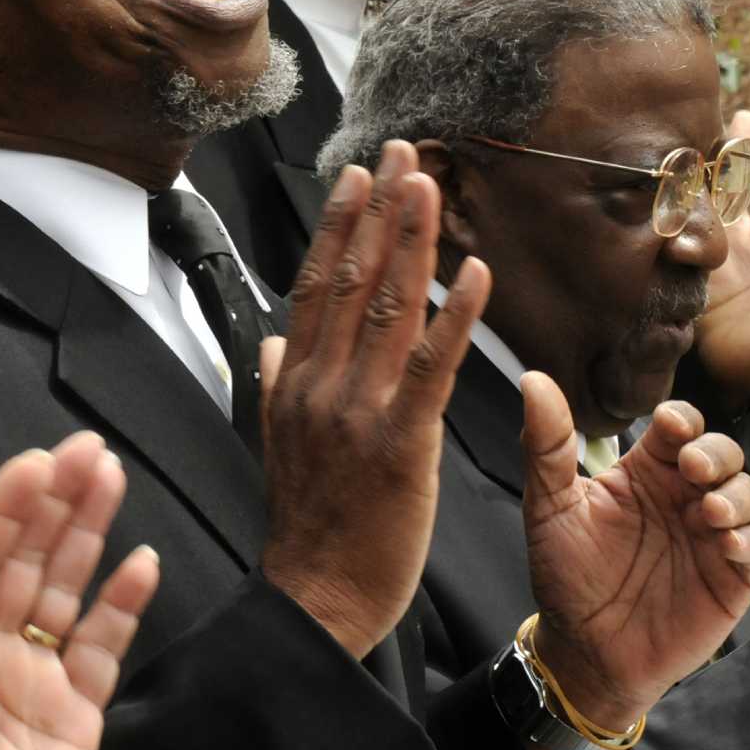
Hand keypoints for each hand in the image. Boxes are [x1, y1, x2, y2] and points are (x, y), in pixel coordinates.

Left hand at [0, 431, 158, 749]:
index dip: (5, 506)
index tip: (36, 462)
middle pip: (27, 554)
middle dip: (56, 499)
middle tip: (89, 448)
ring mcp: (36, 672)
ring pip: (66, 584)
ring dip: (88, 531)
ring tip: (112, 475)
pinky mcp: (76, 710)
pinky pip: (103, 645)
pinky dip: (123, 605)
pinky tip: (140, 562)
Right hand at [258, 140, 489, 659]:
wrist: (315, 597)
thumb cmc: (309, 528)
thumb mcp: (276, 446)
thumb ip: (275, 387)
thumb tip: (273, 344)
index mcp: (293, 383)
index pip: (315, 286)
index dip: (338, 225)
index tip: (359, 176)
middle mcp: (319, 385)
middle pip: (350, 280)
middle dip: (379, 211)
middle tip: (403, 152)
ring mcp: (356, 411)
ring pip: (386, 309)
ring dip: (412, 242)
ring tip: (431, 186)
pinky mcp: (400, 443)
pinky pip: (430, 368)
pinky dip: (454, 316)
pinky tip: (475, 273)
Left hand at [522, 381, 749, 734]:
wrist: (583, 649)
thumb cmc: (565, 573)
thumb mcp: (549, 507)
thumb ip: (545, 446)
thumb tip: (532, 379)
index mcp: (643, 472)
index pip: (677, 427)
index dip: (681, 419)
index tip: (669, 424)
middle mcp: (682, 497)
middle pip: (721, 452)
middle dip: (714, 451)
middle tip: (691, 466)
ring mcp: (710, 535)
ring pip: (747, 494)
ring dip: (735, 495)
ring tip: (706, 509)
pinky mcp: (730, 577)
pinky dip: (748, 539)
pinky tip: (724, 541)